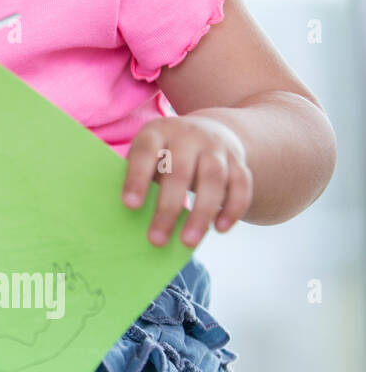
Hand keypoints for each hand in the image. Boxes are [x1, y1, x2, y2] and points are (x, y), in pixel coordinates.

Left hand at [122, 115, 252, 248]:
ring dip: (201, 214)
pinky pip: (241, 185)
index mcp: (158, 132)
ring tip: (188, 241)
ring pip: (213, 179)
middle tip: (157, 240)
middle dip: (168, 208)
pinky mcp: (238, 161)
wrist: (208, 130)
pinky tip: (220, 229)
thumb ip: (139, 177)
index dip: (137, 178)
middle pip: (180, 171)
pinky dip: (233, 208)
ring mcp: (217, 147)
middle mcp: (188, 136)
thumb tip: (132, 215)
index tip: (130, 206)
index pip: (145, 152)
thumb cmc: (165, 153)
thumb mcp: (148, 154)